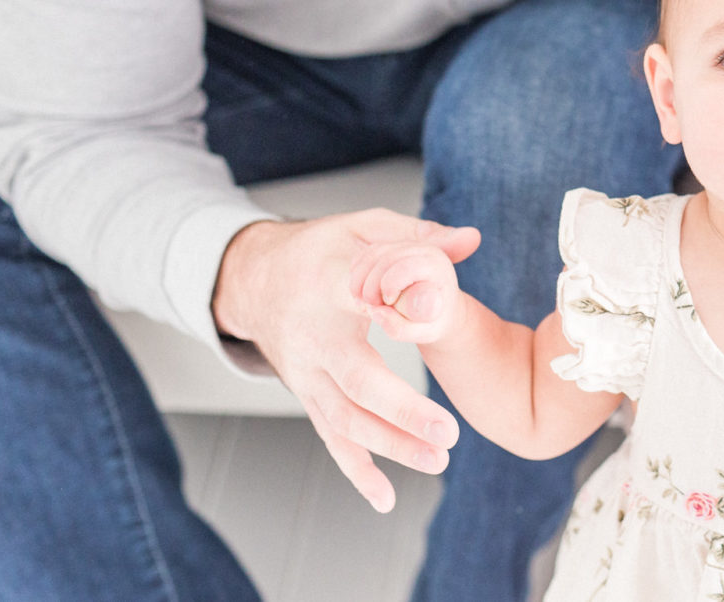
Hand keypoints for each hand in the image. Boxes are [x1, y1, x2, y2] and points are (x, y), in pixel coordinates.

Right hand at [212, 209, 479, 512]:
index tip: (435, 325)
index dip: (396, 314)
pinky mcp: (306, 394)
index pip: (363, 300)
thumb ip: (417, 235)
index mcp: (330, 284)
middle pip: (356, 380)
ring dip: (389, 446)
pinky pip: (330, 438)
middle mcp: (313, 335)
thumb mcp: (364, 226)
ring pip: (343, 419)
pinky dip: (356, 470)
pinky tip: (385, 497)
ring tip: (437, 459)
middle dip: (401, 410)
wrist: (252, 278)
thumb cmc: (318, 250)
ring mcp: (306, 372)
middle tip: (447, 432)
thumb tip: (470, 239)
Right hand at [350, 242, 464, 343]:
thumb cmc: (433, 322)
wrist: (437, 311)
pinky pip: (367, 254)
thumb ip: (401, 329)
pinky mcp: (391, 248)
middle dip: (370, 286)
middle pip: (386, 258)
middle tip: (369, 308)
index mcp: (437, 267)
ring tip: (361, 304)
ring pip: (373, 254)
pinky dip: (357, 272)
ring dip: (359, 280)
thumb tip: (377, 312)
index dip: (389, 285)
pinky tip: (359, 292)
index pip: (406, 267)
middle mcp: (424, 250)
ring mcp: (407, 246)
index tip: (387, 304)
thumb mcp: (424, 333)